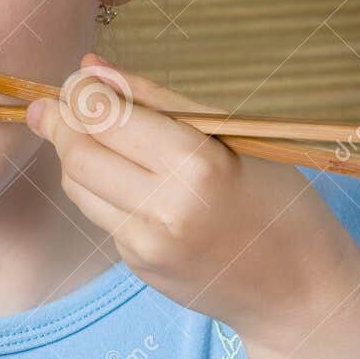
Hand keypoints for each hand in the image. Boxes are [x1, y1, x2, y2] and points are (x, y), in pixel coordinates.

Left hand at [26, 52, 359, 356]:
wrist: (298, 289)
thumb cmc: (278, 201)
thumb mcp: (235, 137)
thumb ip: (160, 101)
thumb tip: (92, 68)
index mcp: (198, 165)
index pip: (108, 118)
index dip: (82, 92)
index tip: (80, 77)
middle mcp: (165, 208)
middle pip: (79, 153)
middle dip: (62, 121)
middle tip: (62, 102)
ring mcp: (146, 244)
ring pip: (77, 185)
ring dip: (71, 152)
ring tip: (85, 131)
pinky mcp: (138, 264)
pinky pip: (98, 213)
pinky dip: (96, 185)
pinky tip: (115, 172)